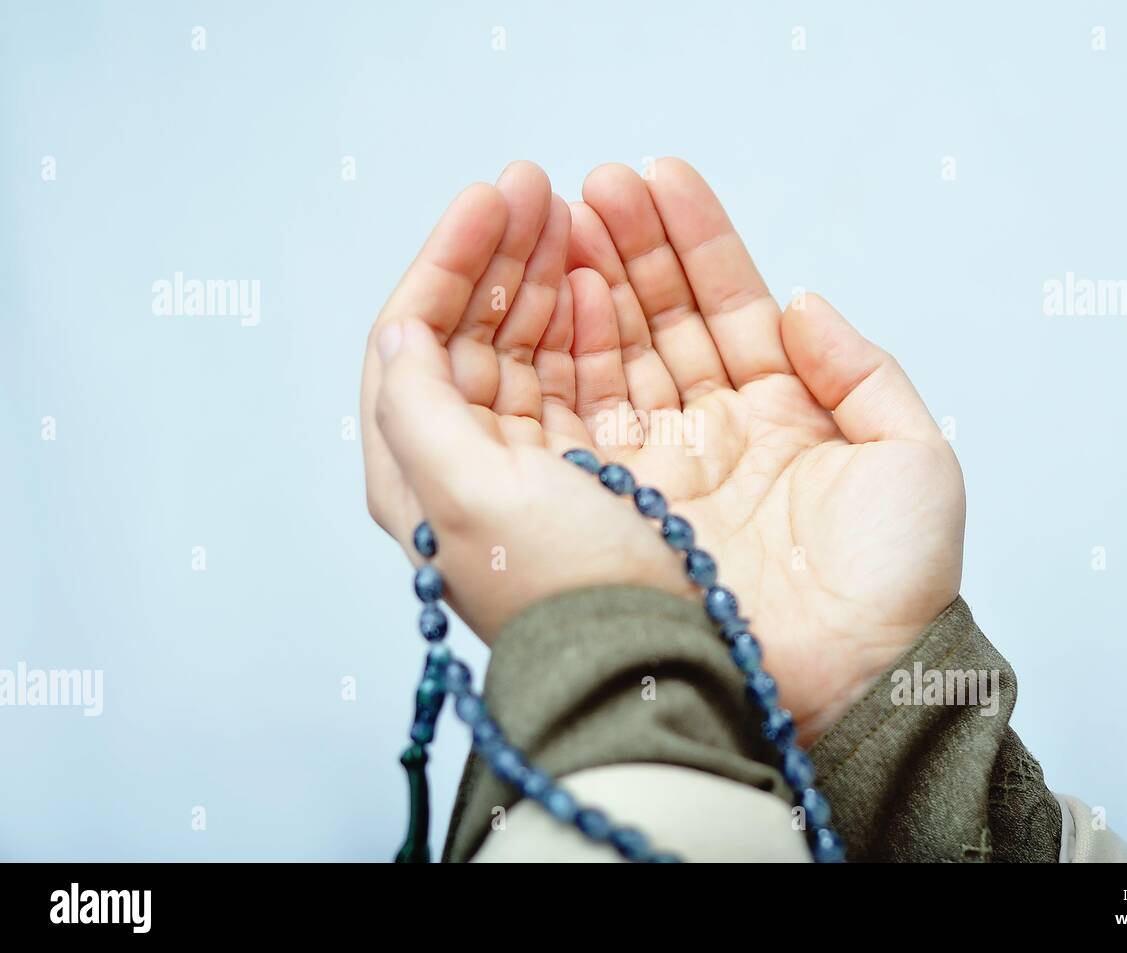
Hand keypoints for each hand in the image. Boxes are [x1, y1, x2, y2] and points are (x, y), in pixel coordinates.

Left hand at [360, 163, 691, 639]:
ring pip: (534, 345)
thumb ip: (416, 410)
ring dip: (546, 276)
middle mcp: (476, 467)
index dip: (447, 264)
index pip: (413, 343)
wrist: (659, 665)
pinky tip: (600, 282)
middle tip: (535, 188)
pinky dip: (593, 321)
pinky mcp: (609, 465)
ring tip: (573, 215)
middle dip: (500, 256)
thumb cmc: (567, 589)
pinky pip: (590, 374)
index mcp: (423, 475)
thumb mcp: (464, 499)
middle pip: (475, 334)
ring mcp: (545, 462)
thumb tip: (397, 333)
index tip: (489, 201)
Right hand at [562, 159, 965, 741]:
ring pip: (620, 356)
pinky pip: (592, 418)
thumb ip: (859, 370)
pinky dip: (575, 355)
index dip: (696, 240)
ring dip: (594, 283)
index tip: (660, 176)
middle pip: (663, 320)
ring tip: (567, 214)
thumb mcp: (910, 456)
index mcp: (785, 412)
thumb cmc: (898, 583)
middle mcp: (717, 433)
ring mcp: (665, 467)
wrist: (858, 688)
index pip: (730, 305)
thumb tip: (801, 304)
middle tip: (594, 184)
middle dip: (630, 247)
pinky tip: (565, 294)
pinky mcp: (626, 506)